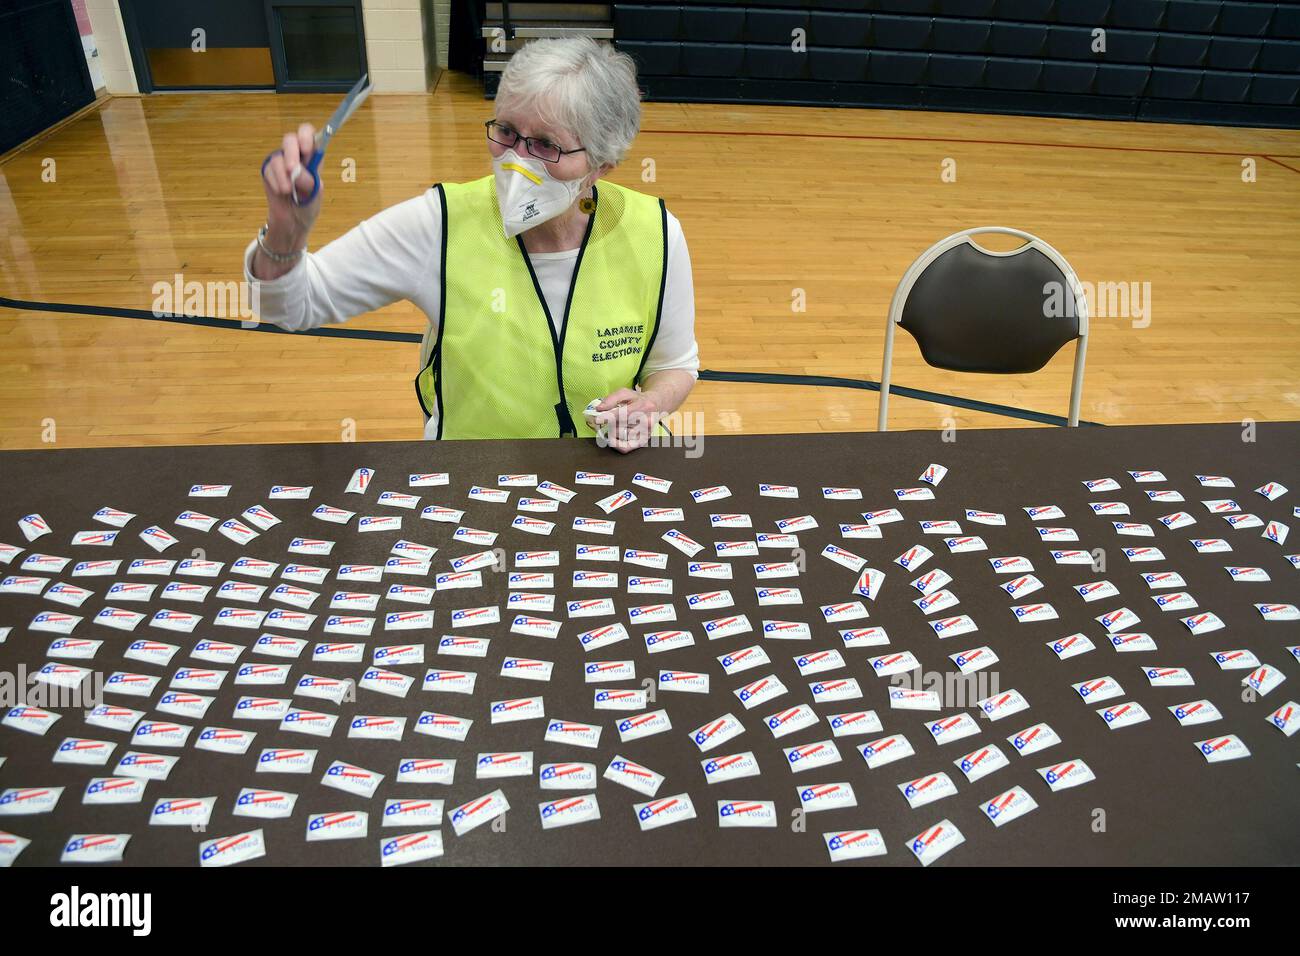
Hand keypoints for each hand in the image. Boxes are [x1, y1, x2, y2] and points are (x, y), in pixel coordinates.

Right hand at [260, 123, 321, 247]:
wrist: (294, 222)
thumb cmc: (308, 205)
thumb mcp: (315, 194)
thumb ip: (309, 180)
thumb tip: (294, 171)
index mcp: (312, 157)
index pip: (309, 134)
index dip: (306, 137)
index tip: (307, 150)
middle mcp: (296, 155)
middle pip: (290, 139)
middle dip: (291, 153)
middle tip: (292, 169)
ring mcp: (280, 161)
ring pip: (278, 158)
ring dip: (284, 177)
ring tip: (289, 192)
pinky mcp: (268, 171)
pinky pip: (269, 170)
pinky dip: (276, 183)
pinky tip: (282, 193)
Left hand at [591, 387, 660, 453]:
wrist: (655, 405)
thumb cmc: (638, 399)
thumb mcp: (625, 393)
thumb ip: (612, 398)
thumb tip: (600, 408)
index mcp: (643, 406)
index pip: (624, 414)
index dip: (609, 417)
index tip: (597, 419)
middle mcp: (647, 421)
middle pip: (621, 426)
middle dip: (610, 423)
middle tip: (606, 420)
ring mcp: (646, 433)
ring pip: (621, 436)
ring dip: (613, 431)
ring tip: (615, 425)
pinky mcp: (643, 441)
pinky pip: (625, 448)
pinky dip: (616, 444)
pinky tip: (613, 438)